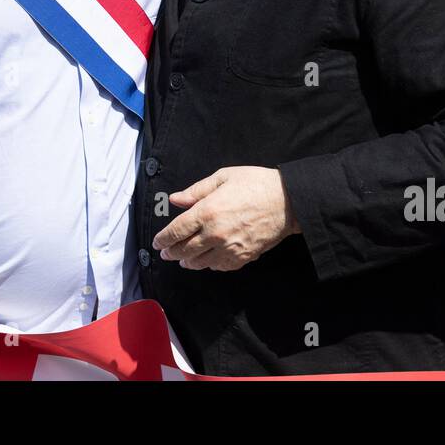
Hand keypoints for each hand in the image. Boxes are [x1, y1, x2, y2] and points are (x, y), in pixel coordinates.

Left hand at [153, 166, 299, 271]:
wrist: (287, 202)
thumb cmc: (256, 184)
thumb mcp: (223, 177)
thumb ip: (196, 191)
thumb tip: (175, 199)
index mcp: (207, 211)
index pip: (176, 231)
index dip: (163, 239)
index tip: (157, 242)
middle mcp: (215, 234)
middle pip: (184, 250)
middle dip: (171, 253)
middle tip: (165, 253)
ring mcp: (229, 248)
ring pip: (200, 262)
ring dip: (187, 262)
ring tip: (183, 260)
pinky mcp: (243, 257)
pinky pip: (220, 267)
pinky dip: (210, 265)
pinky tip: (207, 261)